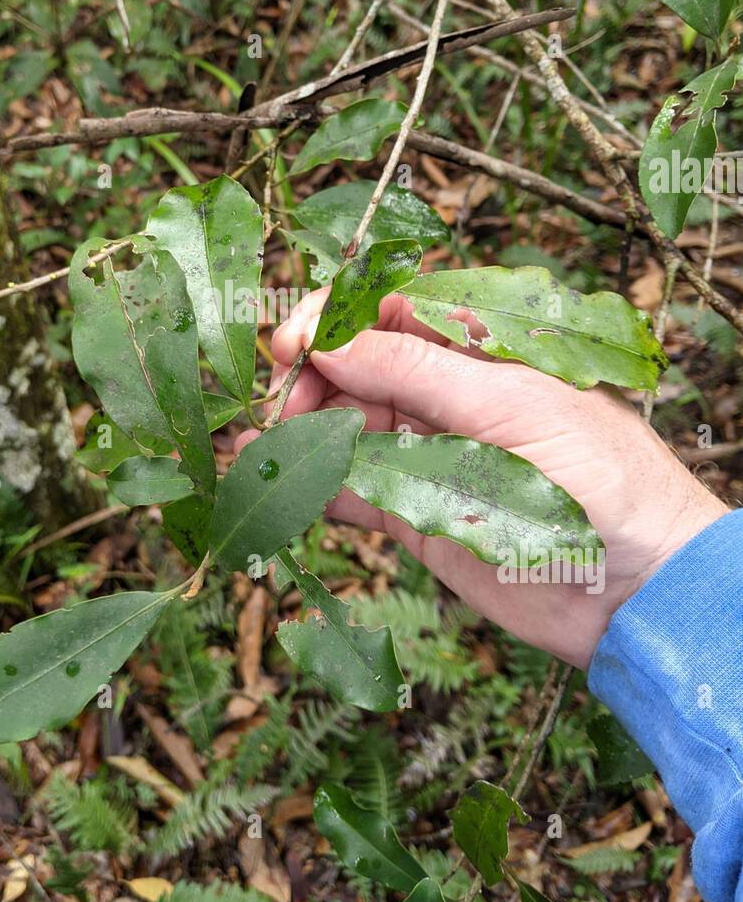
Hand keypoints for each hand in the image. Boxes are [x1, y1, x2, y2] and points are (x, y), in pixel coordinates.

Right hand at [241, 288, 726, 669]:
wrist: (639, 588)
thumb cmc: (602, 477)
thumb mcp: (510, 408)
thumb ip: (416, 373)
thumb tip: (331, 339)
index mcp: (477, 352)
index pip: (389, 314)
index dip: (335, 320)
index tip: (294, 342)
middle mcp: (445, 398)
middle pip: (354, 370)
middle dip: (310, 379)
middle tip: (283, 406)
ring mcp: (426, 456)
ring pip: (344, 429)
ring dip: (299, 431)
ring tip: (262, 445)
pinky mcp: (415, 516)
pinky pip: (353, 492)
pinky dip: (314, 485)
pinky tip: (279, 482)